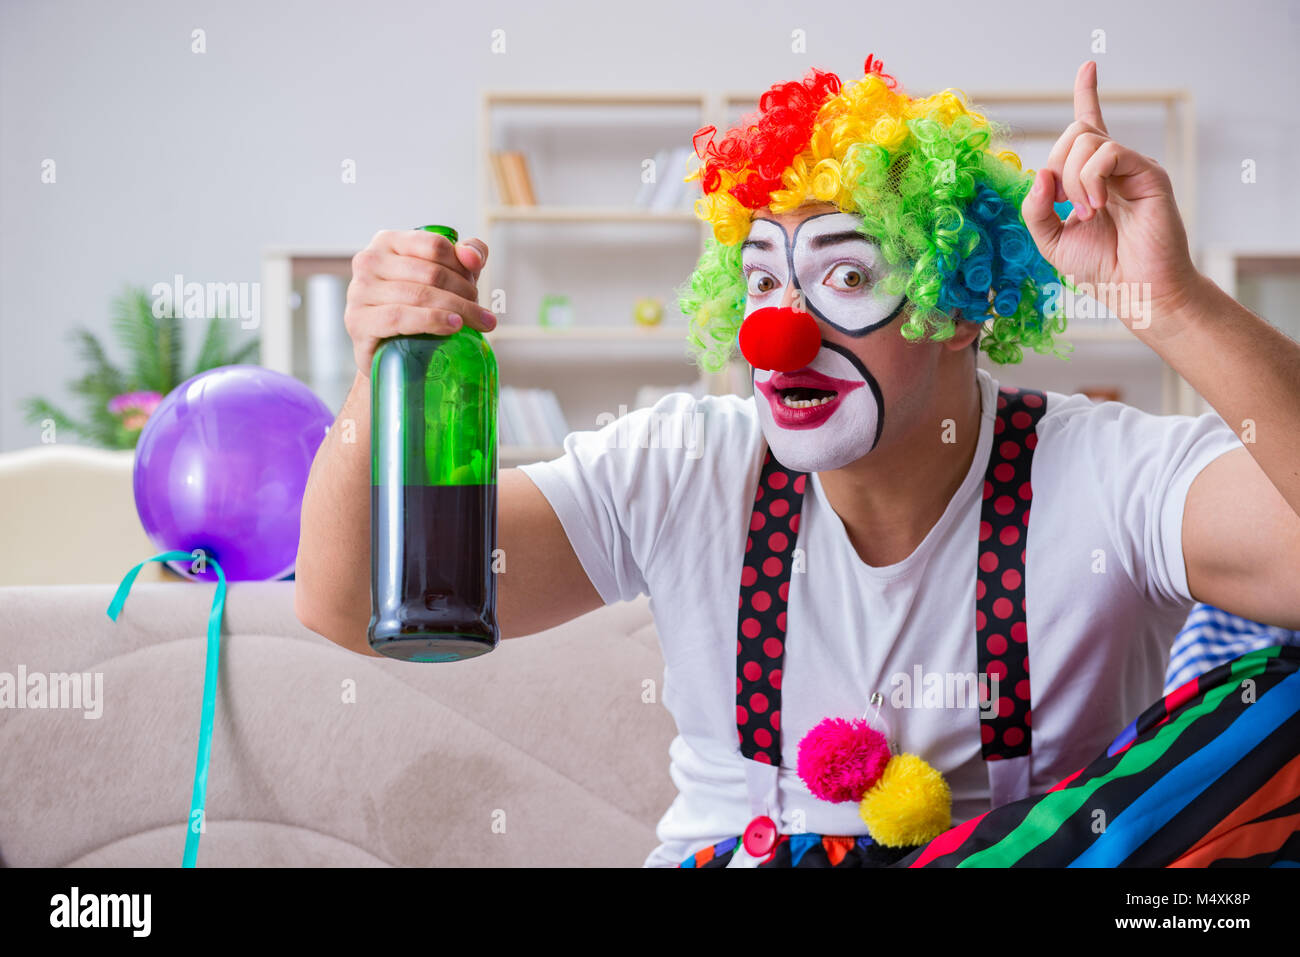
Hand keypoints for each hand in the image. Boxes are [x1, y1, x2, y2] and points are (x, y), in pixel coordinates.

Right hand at [344, 229, 495, 375]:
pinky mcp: (358, 322)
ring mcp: (359, 292)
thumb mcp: (445, 276)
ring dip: (458, 309)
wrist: (388, 352)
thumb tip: (472, 257)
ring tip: (478, 323)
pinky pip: (399, 317)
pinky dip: (431, 320)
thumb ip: (466, 255)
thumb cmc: (418, 308)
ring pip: (419, 295)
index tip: (477, 285)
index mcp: (388, 242)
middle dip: (465, 293)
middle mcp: (368, 261)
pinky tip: (453, 326)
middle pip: (431, 273)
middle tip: (482, 314)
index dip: (462, 266)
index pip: (435, 245)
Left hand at [1020, 61, 1202, 327]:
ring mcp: (1131, 167)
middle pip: (1074, 133)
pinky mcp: (1147, 174)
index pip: (1090, 125)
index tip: (1089, 66)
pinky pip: (1107, 153)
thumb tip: (1039, 175)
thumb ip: (1036, 209)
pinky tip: (1098, 206)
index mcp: (1091, 177)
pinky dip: (1092, 179)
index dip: (1088, 94)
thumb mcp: (1051, 240)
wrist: (1136, 290)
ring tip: (1088, 213)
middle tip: (1069, 206)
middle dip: (1058, 167)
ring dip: (1074, 180)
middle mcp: (1113, 167)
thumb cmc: (1100, 268)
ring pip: (1086, 141)